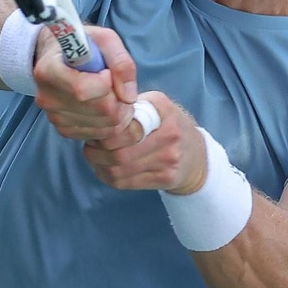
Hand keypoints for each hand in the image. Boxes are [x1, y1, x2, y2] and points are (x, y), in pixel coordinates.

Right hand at [33, 25, 138, 141]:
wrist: (59, 57)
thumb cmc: (83, 43)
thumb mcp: (104, 39)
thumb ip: (121, 62)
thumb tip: (129, 97)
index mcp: (49, 71)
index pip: (83, 90)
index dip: (106, 83)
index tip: (107, 72)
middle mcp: (47, 98)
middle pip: (100, 111)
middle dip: (119, 99)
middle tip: (118, 86)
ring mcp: (54, 117)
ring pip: (104, 127)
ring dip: (118, 112)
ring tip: (113, 94)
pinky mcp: (64, 130)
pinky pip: (98, 135)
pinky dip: (110, 123)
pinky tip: (106, 106)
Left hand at [81, 91, 208, 194]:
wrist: (196, 156)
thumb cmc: (169, 126)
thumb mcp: (157, 105)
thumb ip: (131, 104)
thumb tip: (99, 111)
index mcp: (163, 110)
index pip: (124, 125)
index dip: (103, 132)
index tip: (96, 130)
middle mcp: (169, 135)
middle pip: (119, 152)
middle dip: (96, 152)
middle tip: (90, 147)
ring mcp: (169, 160)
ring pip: (119, 170)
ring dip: (100, 166)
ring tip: (96, 158)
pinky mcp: (165, 179)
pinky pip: (126, 183)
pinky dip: (108, 177)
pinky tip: (106, 170)